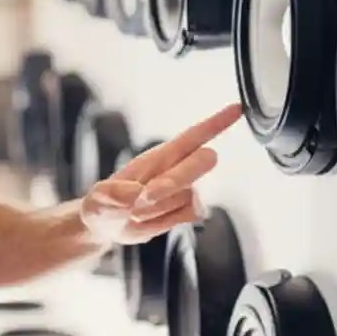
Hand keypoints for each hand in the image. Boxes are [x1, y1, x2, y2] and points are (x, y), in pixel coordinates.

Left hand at [78, 103, 241, 245]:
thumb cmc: (102, 205)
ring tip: (136, 212)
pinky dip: (170, 220)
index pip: (193, 136)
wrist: (106, 227)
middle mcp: (175, 169)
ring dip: (161, 208)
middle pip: (202, 161)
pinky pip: (193, 214)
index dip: (216, 123)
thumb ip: (115, 196)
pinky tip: (152, 219)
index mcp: (157, 156)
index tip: (237, 108)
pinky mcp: (187, 210)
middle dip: (175, 180)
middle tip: (142, 199)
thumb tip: (136, 194)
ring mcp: (183, 190)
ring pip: (190, 196)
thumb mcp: (98, 200)